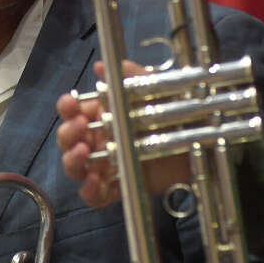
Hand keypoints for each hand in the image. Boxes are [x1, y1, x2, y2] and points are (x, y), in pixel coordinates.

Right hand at [57, 60, 190, 207]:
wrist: (198, 139)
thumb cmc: (171, 111)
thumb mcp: (152, 86)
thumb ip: (130, 74)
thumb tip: (102, 66)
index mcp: (100, 115)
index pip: (71, 111)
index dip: (66, 107)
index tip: (70, 103)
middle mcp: (98, 140)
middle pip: (67, 141)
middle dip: (67, 133)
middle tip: (80, 126)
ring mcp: (106, 164)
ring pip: (74, 168)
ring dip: (72, 160)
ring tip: (83, 152)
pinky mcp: (119, 187)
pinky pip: (95, 196)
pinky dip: (89, 190)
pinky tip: (94, 180)